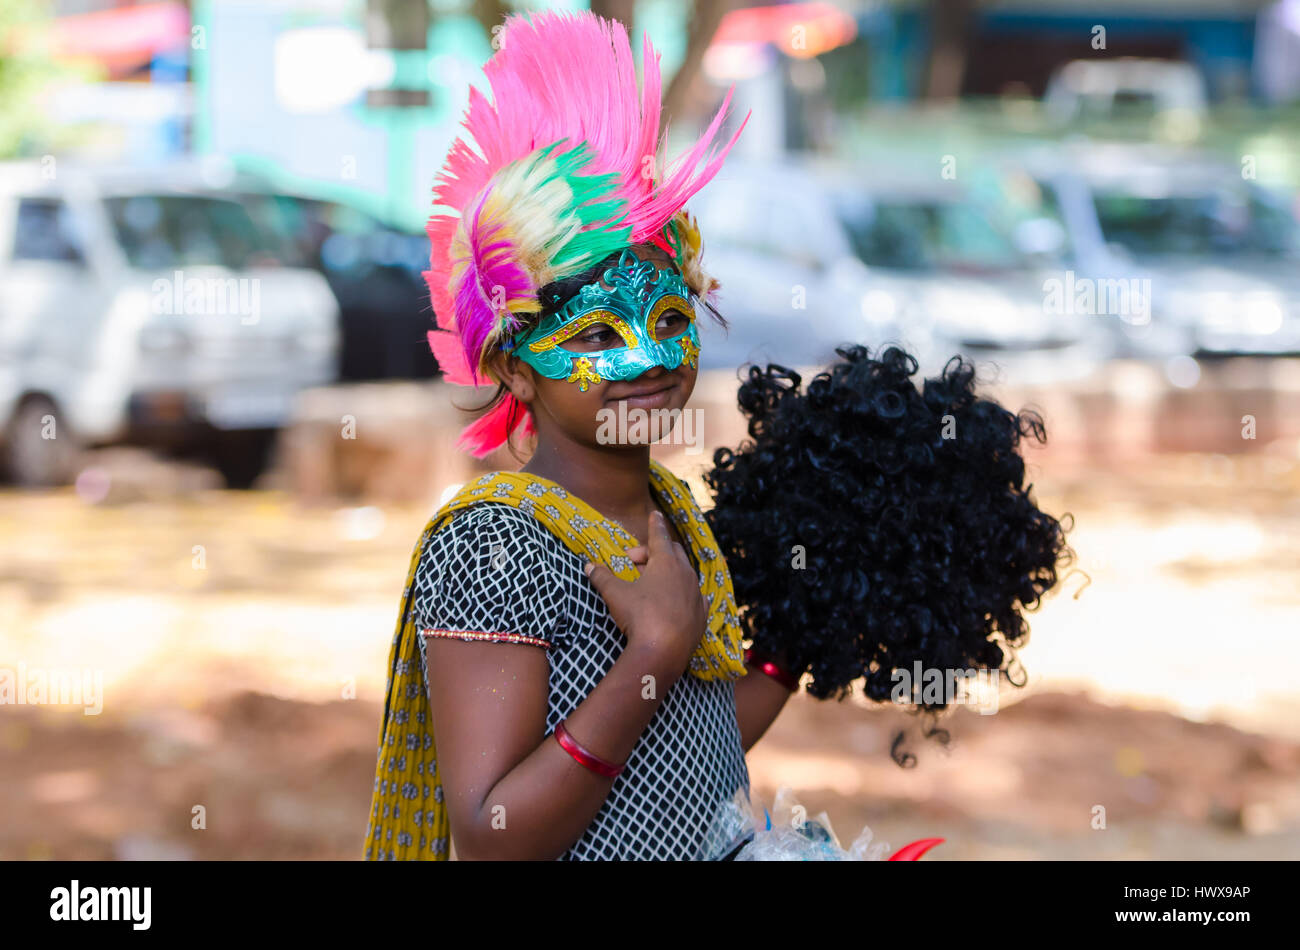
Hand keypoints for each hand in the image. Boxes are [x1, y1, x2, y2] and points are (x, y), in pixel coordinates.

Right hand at [585, 511, 706, 675]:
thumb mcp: (615, 594)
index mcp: (666, 562)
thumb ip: (602, 577)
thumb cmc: (639, 616)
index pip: (659, 536)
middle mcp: (685, 573)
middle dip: (654, 552)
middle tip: (634, 562)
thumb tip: (589, 566)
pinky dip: (684, 594)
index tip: (655, 514)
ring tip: (650, 584)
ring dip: (668, 573)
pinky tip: (677, 600)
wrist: (663, 652)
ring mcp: (696, 594)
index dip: (654, 524)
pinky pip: (695, 596)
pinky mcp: (701, 614)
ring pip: (685, 574)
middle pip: (673, 552)